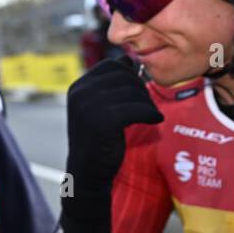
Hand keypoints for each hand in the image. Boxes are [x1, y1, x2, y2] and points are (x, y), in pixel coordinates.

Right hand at [63, 57, 161, 219]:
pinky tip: (156, 120)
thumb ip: (109, 85)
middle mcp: (80, 93)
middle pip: (123, 75)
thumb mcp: (97, 107)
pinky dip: (151, 114)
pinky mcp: (104, 122)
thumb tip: (128, 59)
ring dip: (147, 102)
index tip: (137, 92)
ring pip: (132, 92)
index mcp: (77, 87)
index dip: (129, 75)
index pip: (111, 66)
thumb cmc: (97, 140)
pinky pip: (137, 109)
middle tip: (146, 105)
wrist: (87, 173)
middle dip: (140, 88)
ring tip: (150, 114)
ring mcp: (90, 107)